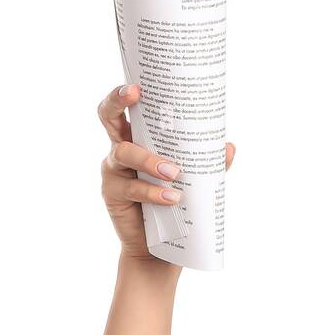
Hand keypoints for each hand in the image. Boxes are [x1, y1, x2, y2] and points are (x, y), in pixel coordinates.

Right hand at [97, 83, 233, 261]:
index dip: (124, 93)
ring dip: (149, 159)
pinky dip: (152, 192)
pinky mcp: (112, 194)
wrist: (159, 249)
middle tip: (135, 94)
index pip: (126, 109)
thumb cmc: (174, 206)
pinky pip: (131, 187)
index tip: (138, 84)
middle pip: (107, 116)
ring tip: (174, 173)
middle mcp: (120, 149)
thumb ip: (207, 164)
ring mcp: (113, 171)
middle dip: (117, 100)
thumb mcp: (195, 181)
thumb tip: (228, 146)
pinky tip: (171, 198)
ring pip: (123, 152)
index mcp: (138, 138)